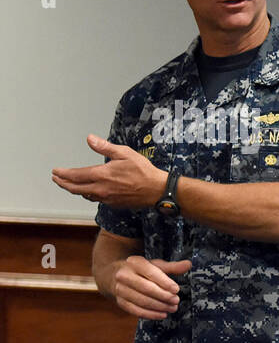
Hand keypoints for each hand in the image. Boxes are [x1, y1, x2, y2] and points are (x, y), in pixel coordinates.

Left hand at [52, 134, 167, 208]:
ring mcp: (107, 198)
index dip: (63, 174)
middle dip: (63, 184)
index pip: (75, 175)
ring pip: (84, 195)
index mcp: (102, 175)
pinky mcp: (114, 203)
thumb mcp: (125, 153)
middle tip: (56, 179)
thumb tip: (90, 139)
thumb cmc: (144, 171)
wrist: (157, 190)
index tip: (55, 171)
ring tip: (70, 185)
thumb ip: (105, 147)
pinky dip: (87, 194)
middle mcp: (101, 188)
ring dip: (74, 190)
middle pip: (75, 188)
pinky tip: (88, 191)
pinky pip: (95, 199)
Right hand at [111, 256, 192, 319]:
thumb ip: (172, 267)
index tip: (176, 290)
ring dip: (159, 306)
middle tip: (176, 301)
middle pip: (146, 288)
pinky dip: (151, 314)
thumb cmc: (141, 270)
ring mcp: (120, 289)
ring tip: (173, 308)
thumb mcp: (155, 265)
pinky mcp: (120, 302)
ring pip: (141, 301)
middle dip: (163, 296)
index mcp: (135, 263)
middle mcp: (124, 275)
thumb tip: (188, 264)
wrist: (114, 276)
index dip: (164, 282)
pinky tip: (162, 314)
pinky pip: (136, 310)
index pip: (151, 272)